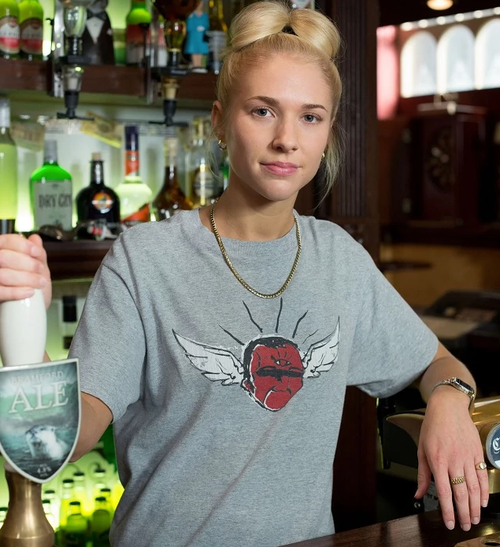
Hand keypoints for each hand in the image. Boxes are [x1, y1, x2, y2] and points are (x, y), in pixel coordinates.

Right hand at [0, 234, 51, 308]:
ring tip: (40, 283)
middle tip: (40, 270)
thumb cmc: (31, 295)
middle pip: (4, 257)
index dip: (22, 245)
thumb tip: (35, 239)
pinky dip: (16, 292)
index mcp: (1, 253)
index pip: (5, 241)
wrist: (26, 318)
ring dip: (26, 278)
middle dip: (27, 263)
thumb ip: (36, 255)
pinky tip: (29, 293)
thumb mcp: (37, 272)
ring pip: (2, 273)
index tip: (37, 252)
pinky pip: (0, 291)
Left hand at [415, 387, 488, 530]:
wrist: (447, 408)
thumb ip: (422, 475)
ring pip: (474, 487)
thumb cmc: (432, 427)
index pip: (444, 493)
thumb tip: (418, 494)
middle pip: (461, 494)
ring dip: (475, 506)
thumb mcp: (421, 450)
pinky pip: (482, 475)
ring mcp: (467, 457)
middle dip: (464, 513)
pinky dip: (484, 490)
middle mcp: (453, 461)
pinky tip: (483, 501)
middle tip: (465, 526)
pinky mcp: (477, 453)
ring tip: (475, 518)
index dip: (448, 511)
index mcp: (437, 461)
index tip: (450, 523)